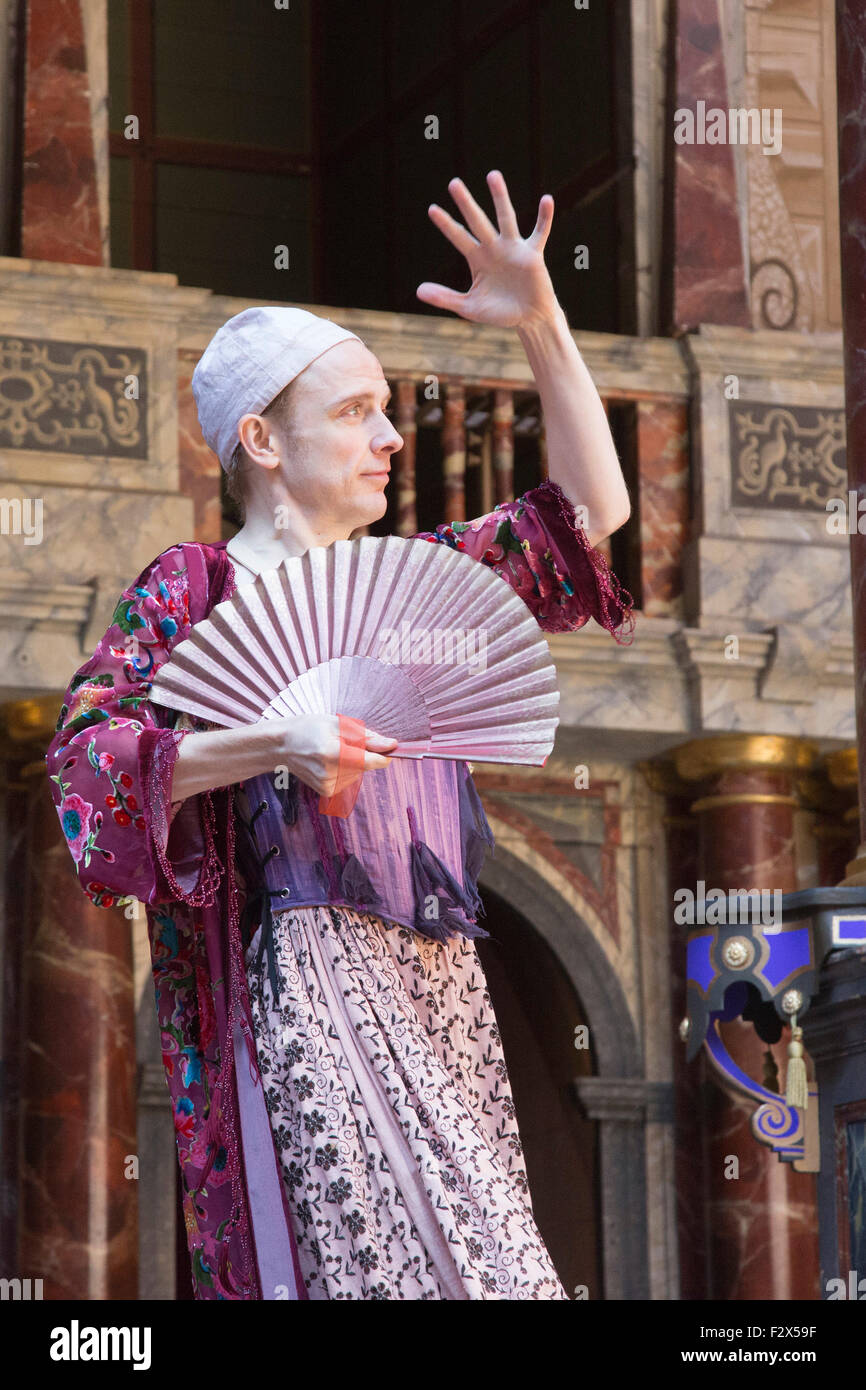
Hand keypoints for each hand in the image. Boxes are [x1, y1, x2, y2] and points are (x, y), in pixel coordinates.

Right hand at [277, 715, 397, 796]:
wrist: (280, 746)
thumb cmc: (307, 729)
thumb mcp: (337, 724)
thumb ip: (367, 736)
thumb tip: (391, 744)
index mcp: (333, 754)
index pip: (370, 761)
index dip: (383, 754)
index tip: (391, 746)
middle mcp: (330, 773)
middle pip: (365, 766)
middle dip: (363, 753)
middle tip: (343, 741)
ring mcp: (327, 785)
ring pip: (358, 773)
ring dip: (353, 762)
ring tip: (332, 751)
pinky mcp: (326, 791)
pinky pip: (348, 779)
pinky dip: (345, 769)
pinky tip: (329, 762)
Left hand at [416, 169, 559, 328]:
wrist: (529, 319)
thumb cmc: (500, 313)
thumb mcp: (469, 307)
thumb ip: (445, 298)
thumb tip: (418, 290)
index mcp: (478, 259)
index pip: (459, 237)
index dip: (446, 225)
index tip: (432, 209)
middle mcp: (494, 248)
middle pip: (477, 221)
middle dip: (466, 204)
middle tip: (453, 183)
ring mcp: (514, 249)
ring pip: (505, 219)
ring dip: (500, 198)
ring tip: (492, 175)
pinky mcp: (532, 255)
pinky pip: (540, 233)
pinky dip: (544, 218)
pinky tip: (546, 200)